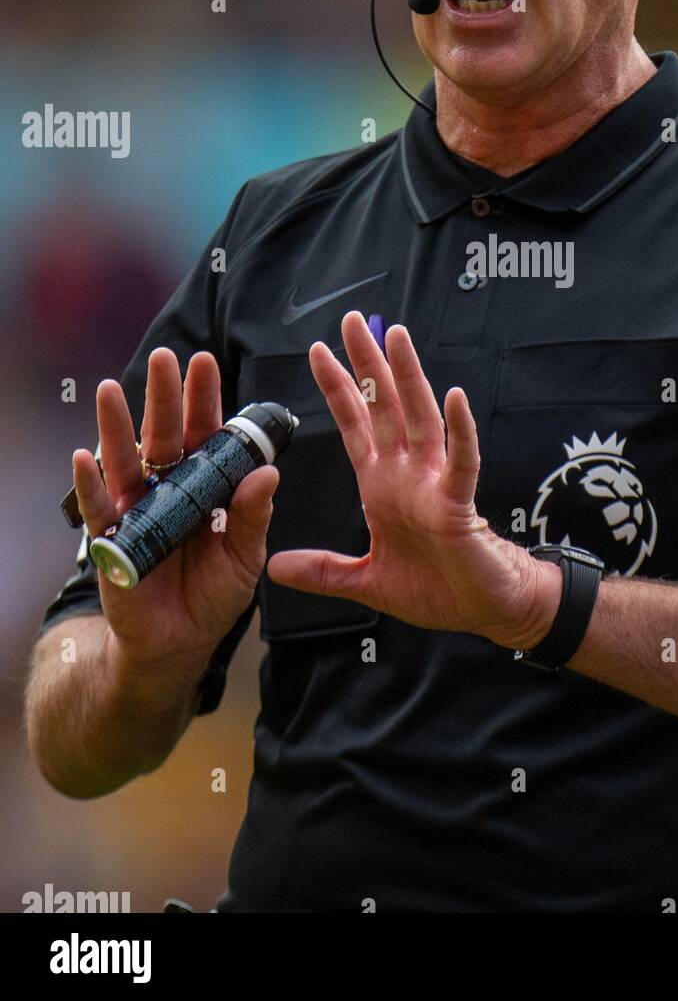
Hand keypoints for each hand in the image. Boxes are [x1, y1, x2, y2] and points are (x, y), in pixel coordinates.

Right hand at [72, 349, 278, 668]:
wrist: (179, 642)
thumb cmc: (215, 593)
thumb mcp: (245, 555)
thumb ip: (252, 515)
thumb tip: (268, 472)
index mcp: (205, 484)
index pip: (206, 434)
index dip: (204, 400)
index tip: (206, 363)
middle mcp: (168, 487)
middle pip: (165, 435)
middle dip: (164, 396)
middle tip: (164, 358)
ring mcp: (136, 508)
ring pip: (126, 459)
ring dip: (117, 425)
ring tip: (111, 390)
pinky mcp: (111, 538)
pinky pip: (97, 507)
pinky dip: (90, 483)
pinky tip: (85, 456)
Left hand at [266, 311, 560, 649]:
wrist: (482, 609)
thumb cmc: (436, 589)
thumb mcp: (365, 583)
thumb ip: (324, 572)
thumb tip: (275, 567)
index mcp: (382, 485)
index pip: (356, 424)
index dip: (338, 388)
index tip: (319, 352)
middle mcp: (407, 474)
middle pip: (385, 407)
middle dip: (368, 364)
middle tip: (354, 321)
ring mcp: (435, 484)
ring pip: (420, 419)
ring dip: (408, 378)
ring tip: (396, 338)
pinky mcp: (459, 504)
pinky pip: (461, 461)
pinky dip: (460, 431)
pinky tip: (455, 399)